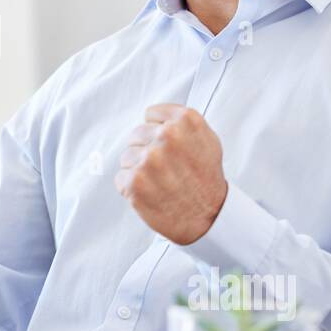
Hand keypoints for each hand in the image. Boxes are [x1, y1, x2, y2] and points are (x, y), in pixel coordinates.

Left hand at [116, 104, 227, 244]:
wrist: (209, 217)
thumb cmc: (206, 180)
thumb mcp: (208, 139)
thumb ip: (182, 122)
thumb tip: (157, 116)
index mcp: (185, 122)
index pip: (150, 114)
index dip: (158, 131)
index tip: (168, 145)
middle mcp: (167, 137)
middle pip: (136, 134)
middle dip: (147, 150)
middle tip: (165, 168)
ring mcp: (149, 159)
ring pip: (127, 157)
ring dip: (139, 170)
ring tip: (160, 182)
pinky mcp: (135, 182)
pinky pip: (121, 177)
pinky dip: (132, 187)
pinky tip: (152, 192)